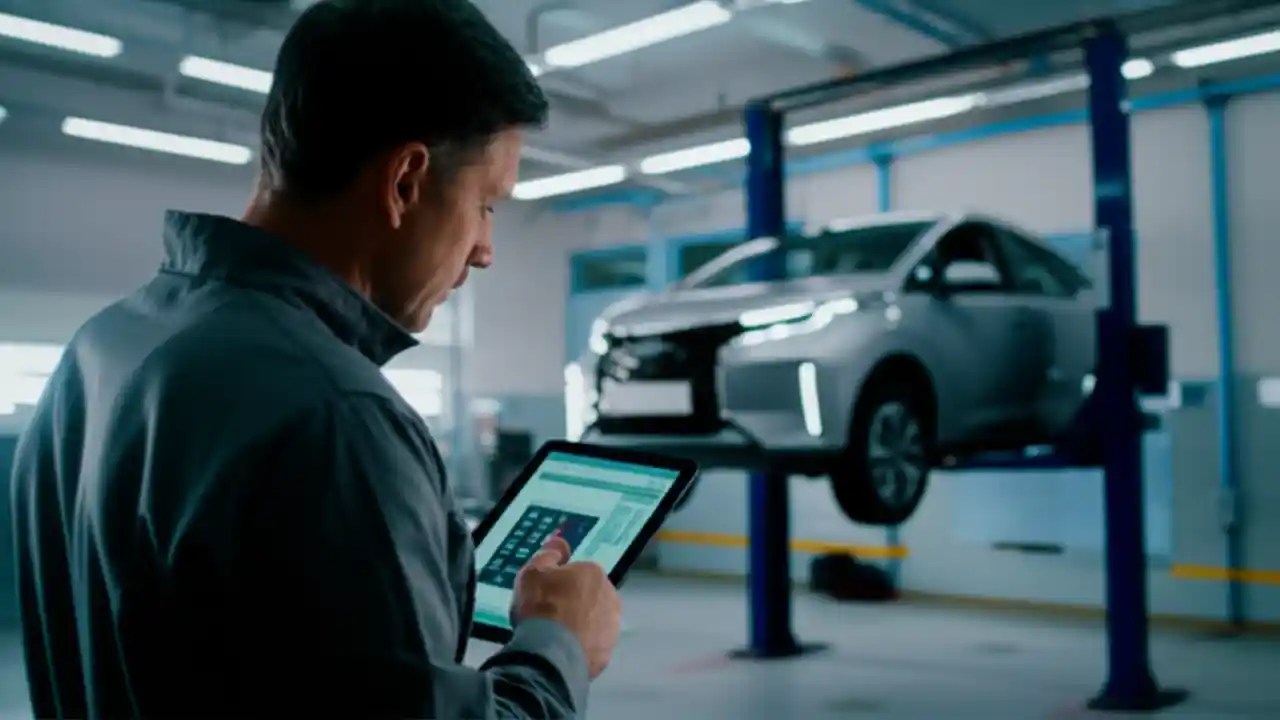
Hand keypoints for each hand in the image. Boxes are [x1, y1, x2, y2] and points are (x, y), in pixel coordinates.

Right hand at [510, 536, 621, 678]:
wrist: (550, 653)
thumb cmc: (541, 606)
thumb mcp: (534, 571)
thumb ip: (549, 554)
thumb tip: (561, 542)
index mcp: (594, 573)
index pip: (577, 573)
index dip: (559, 584)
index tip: (545, 595)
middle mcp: (611, 596)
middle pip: (588, 596)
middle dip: (573, 604)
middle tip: (548, 616)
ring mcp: (612, 627)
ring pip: (593, 621)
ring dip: (579, 626)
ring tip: (554, 637)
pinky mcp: (608, 653)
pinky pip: (591, 645)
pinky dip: (580, 647)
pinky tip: (561, 651)